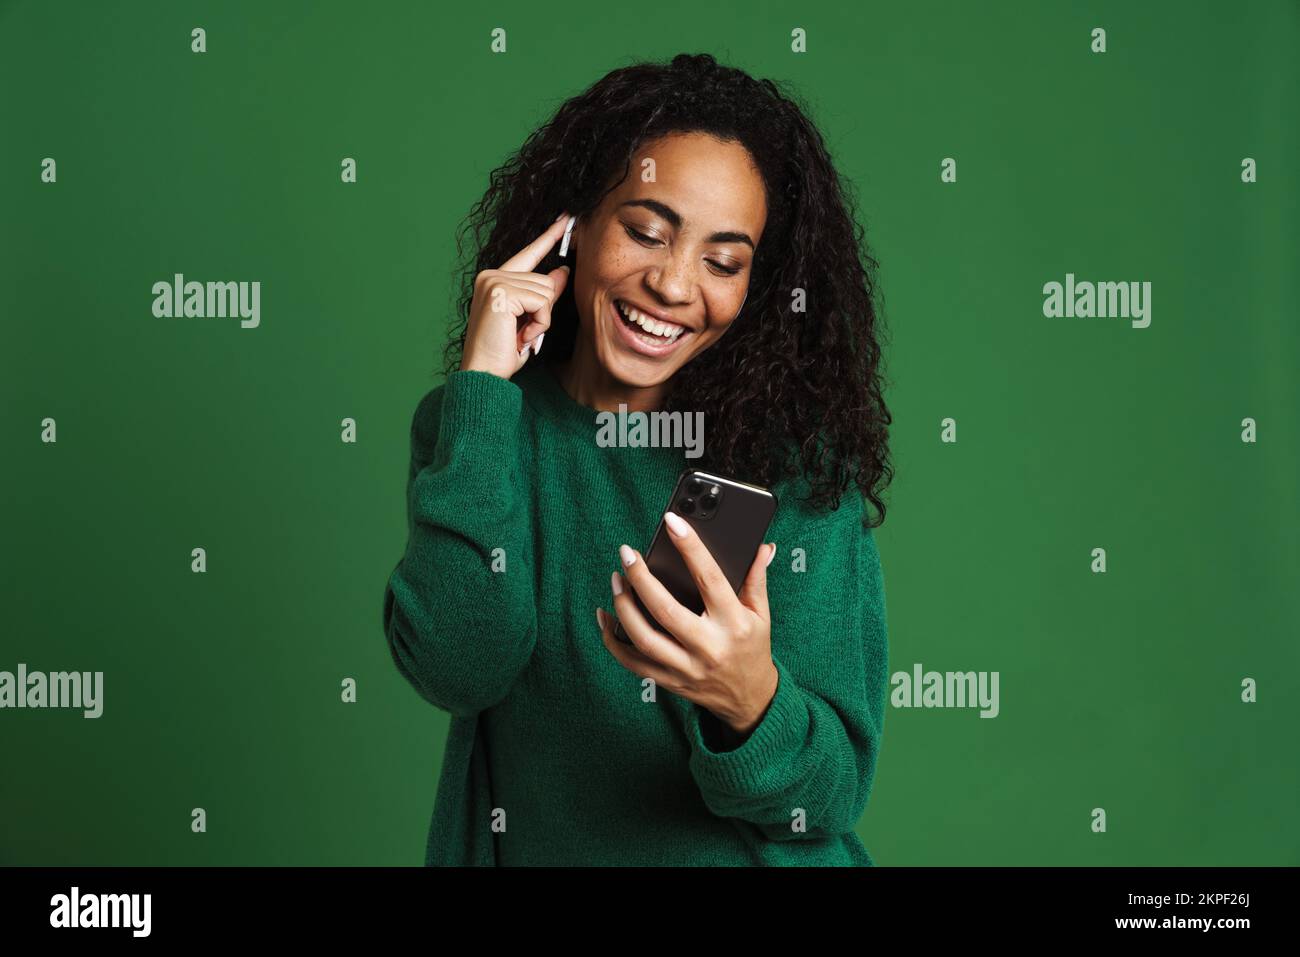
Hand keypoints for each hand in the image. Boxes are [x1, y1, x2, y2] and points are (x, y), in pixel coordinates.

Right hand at [459, 212, 571, 379]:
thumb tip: (563, 271)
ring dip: (541, 320)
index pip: (529, 253)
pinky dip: (540, 324)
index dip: (549, 236)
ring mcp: (494, 281)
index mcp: (494, 279)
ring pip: (547, 291)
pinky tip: (521, 337)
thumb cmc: (503, 352)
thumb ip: (544, 295)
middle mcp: (491, 274)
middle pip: (546, 279)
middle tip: (523, 333)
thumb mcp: (530, 320)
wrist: (483, 374)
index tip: (566, 218)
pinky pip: (543, 302)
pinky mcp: (501, 292)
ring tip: (520, 336)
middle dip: (544, 311)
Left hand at [596, 511, 779, 736]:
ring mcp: (686, 667)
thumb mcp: (761, 614)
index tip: (672, 522)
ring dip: (623, 606)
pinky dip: (612, 640)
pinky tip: (604, 617)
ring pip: (644, 637)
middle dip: (641, 578)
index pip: (709, 579)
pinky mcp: (669, 681)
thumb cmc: (752, 648)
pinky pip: (632, 662)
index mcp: (733, 623)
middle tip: (627, 554)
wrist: (749, 700)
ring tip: (616, 580)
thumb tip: (761, 547)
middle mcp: (708, 646)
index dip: (690, 547)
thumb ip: (756, 579)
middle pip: (665, 610)